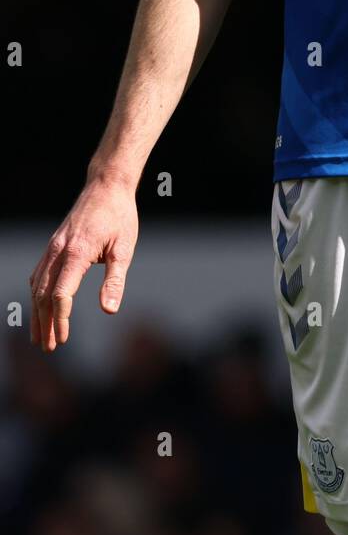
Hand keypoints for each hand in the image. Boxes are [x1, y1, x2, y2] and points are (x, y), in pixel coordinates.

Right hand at [29, 180, 138, 351]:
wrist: (106, 186)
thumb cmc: (119, 217)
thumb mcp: (124, 249)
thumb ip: (115, 281)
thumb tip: (109, 311)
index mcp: (76, 253)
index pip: (61, 294)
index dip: (61, 320)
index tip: (65, 339)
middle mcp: (58, 251)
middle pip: (43, 295)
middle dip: (45, 324)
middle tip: (49, 347)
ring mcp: (52, 247)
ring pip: (37, 286)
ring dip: (38, 313)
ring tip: (41, 336)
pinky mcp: (53, 245)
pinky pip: (38, 274)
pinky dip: (36, 294)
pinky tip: (39, 307)